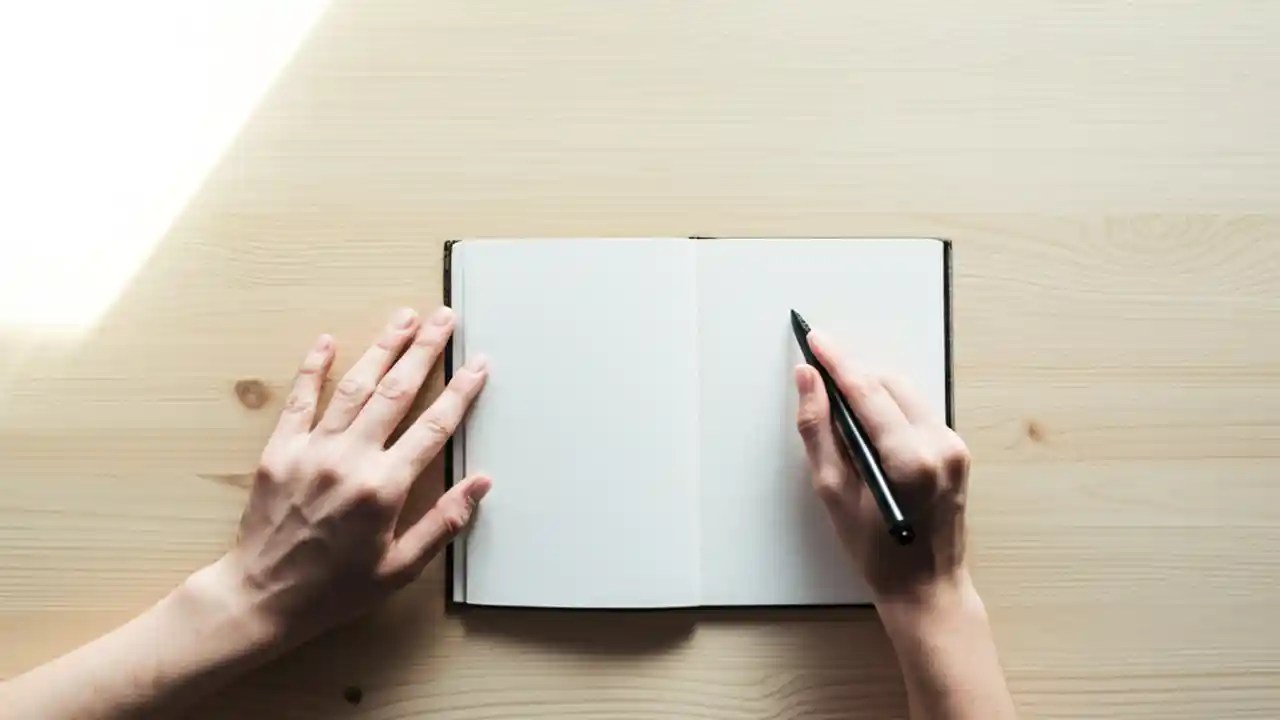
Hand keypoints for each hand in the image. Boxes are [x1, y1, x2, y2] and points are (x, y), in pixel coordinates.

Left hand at [208, 306, 490, 644]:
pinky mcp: (280, 451)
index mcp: (384, 489)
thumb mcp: (400, 568)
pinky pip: (299, 400)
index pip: (433, 428)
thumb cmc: (335, 590)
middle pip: (396, 392)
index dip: (461, 392)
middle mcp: (350, 460)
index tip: (478, 364)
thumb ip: (443, 522)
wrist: (261, 597)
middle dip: (424, 351)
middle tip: (443, 319)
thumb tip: (481, 482)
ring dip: (382, 348)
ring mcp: (312, 450)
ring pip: (354, 387)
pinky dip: (313, 368)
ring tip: (403, 317)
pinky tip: (327, 340)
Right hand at [793, 330, 969, 602]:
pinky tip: (868, 427)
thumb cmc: (875, 552)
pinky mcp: (957, 450)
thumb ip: (818, 430)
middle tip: (819, 374)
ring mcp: (953, 446)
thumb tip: (807, 380)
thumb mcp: (832, 492)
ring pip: (906, 392)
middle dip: (853, 372)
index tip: (814, 339)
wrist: (926, 587)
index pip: (867, 390)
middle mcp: (939, 444)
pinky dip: (890, 408)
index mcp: (907, 458)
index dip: (837, 360)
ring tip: (839, 403)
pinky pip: (918, 411)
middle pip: (890, 382)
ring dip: (872, 388)